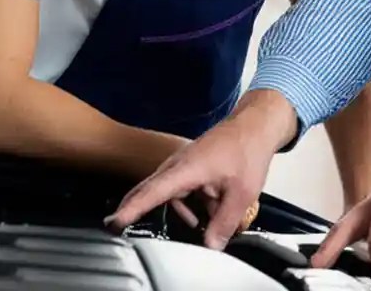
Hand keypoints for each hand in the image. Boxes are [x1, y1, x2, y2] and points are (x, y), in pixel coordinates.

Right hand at [104, 90, 296, 248]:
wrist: (255, 125)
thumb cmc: (247, 149)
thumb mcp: (240, 193)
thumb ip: (223, 223)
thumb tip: (211, 245)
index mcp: (186, 169)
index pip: (152, 192)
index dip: (132, 209)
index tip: (116, 221)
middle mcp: (179, 165)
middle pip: (149, 189)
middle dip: (134, 207)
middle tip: (116, 224)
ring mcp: (184, 163)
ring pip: (169, 191)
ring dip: (180, 209)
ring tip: (198, 223)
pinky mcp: (192, 165)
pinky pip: (182, 188)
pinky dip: (190, 202)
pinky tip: (206, 212)